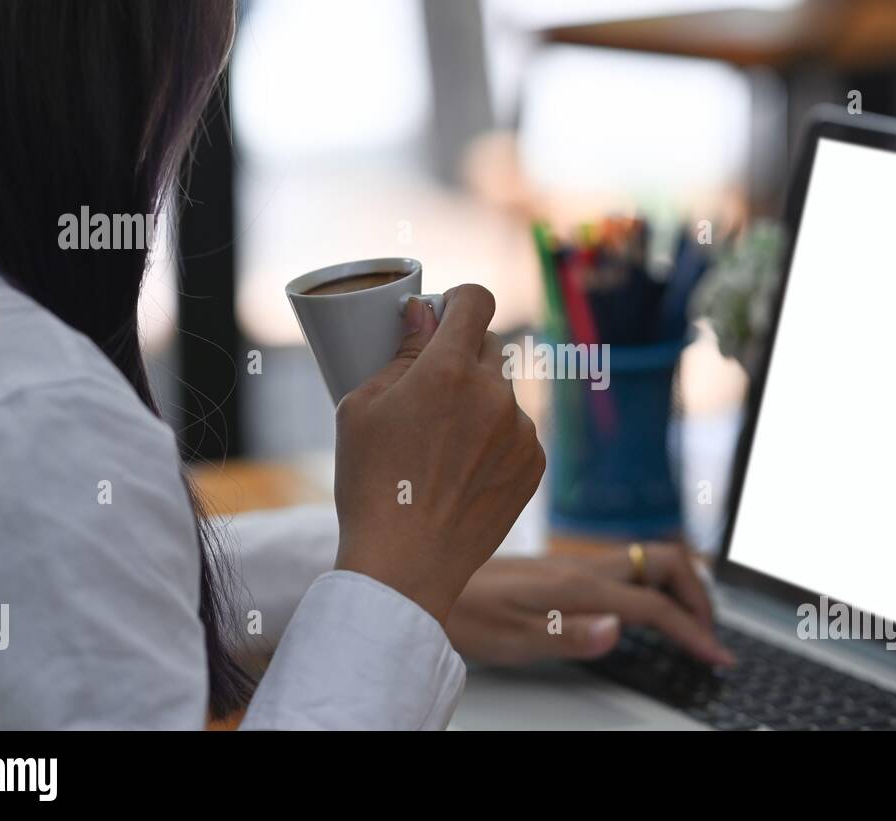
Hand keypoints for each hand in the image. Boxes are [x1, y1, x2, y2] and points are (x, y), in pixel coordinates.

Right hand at [333, 285, 545, 624]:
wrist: (405, 566)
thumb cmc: (372, 485)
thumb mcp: (361, 408)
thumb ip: (400, 352)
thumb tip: (423, 312)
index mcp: (450, 370)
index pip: (476, 301)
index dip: (458, 301)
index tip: (443, 315)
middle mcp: (496, 394)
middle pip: (490, 346)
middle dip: (462, 355)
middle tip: (430, 387)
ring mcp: (520, 432)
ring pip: (502, 394)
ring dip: (479, 402)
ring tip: (440, 448)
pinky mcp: (533, 466)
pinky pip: (515, 433)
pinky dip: (494, 441)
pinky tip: (461, 473)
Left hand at [445, 546, 735, 666]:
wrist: (425, 579)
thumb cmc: (466, 614)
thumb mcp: (515, 639)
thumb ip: (570, 635)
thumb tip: (619, 630)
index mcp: (579, 586)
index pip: (655, 607)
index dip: (693, 632)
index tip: (716, 656)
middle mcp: (583, 567)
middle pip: (666, 563)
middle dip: (700, 594)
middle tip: (709, 632)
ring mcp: (574, 564)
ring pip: (647, 559)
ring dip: (679, 585)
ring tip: (690, 620)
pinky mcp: (563, 568)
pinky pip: (625, 566)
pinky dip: (652, 582)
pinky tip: (644, 608)